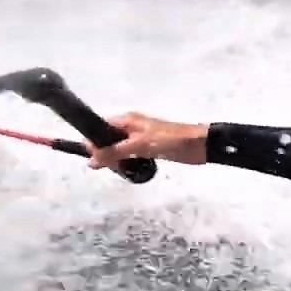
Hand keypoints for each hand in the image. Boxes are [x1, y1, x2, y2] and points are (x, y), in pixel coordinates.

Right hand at [87, 113, 209, 167]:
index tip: (93, 159)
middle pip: (109, 139)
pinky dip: (126, 162)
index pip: (101, 128)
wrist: (199, 145)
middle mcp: (131, 127)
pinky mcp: (149, 149)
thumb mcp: (139, 145)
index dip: (94, 142)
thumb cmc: (169, 140)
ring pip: (119, 148)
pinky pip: (130, 155)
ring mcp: (140, 138)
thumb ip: (115, 152)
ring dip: (115, 158)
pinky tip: (126, 170)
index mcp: (127, 120)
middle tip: (108, 167)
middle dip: (104, 152)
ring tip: (117, 170)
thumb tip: (91, 160)